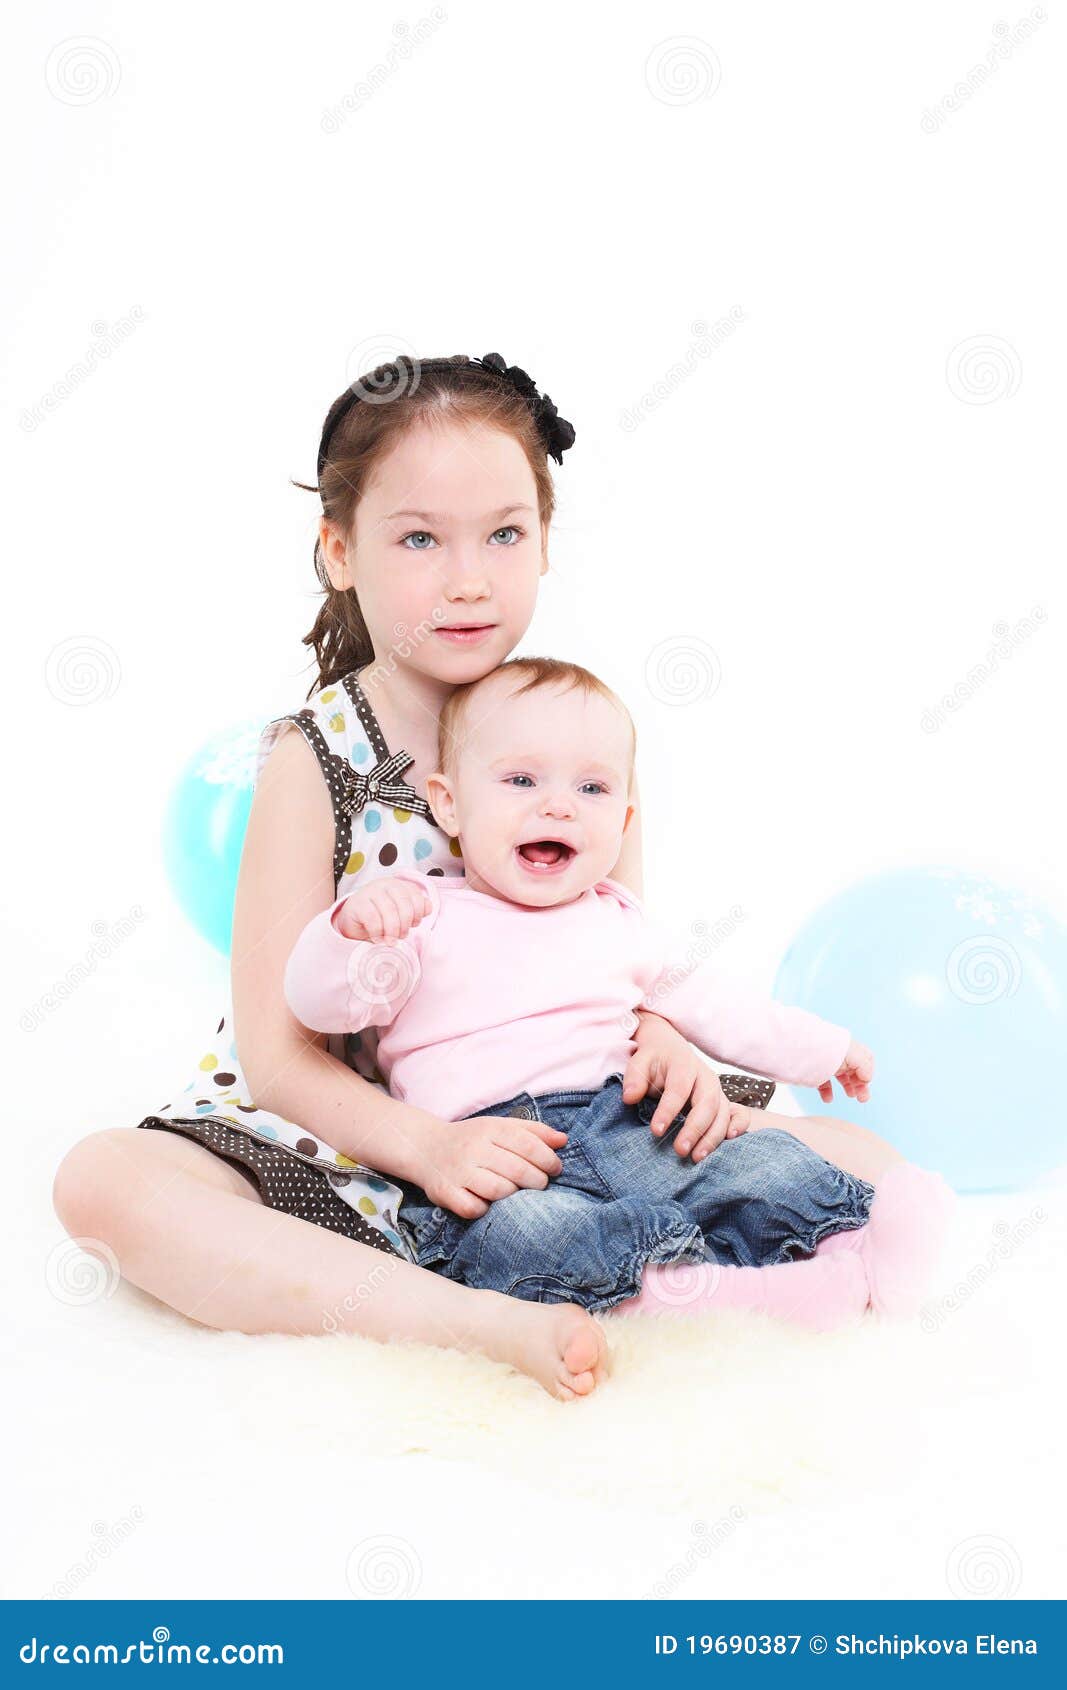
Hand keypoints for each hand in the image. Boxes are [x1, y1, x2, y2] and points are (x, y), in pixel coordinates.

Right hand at [335, 877, 432, 941]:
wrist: (352, 920)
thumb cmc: (380, 917)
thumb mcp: (399, 913)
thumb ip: (415, 909)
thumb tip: (428, 908)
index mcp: (399, 885)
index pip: (416, 896)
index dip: (418, 913)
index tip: (414, 925)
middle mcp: (385, 884)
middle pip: (404, 903)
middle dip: (405, 923)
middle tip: (402, 936)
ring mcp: (370, 891)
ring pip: (389, 911)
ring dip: (392, 930)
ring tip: (391, 941)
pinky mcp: (357, 903)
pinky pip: (372, 918)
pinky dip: (378, 932)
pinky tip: (378, 939)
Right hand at [418, 1114, 569, 1221]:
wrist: (424, 1147)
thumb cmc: (471, 1140)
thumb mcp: (499, 1127)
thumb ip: (533, 1132)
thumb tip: (563, 1140)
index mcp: (489, 1129)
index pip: (527, 1144)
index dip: (548, 1159)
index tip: (555, 1169)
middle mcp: (473, 1148)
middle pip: (517, 1169)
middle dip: (536, 1181)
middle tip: (539, 1184)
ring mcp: (457, 1171)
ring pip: (498, 1190)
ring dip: (513, 1195)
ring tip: (515, 1192)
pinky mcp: (444, 1192)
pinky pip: (473, 1208)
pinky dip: (485, 1209)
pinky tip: (488, 1203)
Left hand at [622, 1011, 745, 1160]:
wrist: (670, 1048)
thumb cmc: (654, 1059)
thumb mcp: (639, 1062)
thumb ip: (634, 1078)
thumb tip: (629, 1097)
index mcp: (684, 1064)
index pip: (678, 1089)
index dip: (668, 1111)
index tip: (655, 1131)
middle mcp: (705, 1077)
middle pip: (706, 1103)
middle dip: (695, 1129)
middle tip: (680, 1150)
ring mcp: (717, 1089)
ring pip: (722, 1113)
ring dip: (712, 1137)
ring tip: (696, 1157)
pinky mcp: (723, 1101)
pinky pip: (738, 1113)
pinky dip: (739, 1125)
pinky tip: (729, 1139)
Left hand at [817, 1038, 874, 1103]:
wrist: (797, 1048)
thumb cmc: (826, 1049)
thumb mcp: (852, 1055)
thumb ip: (864, 1066)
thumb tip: (867, 1078)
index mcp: (849, 1048)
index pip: (865, 1058)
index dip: (867, 1072)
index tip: (865, 1083)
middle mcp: (839, 1055)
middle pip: (854, 1070)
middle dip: (860, 1084)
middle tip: (862, 1098)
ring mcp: (826, 1063)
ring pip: (841, 1076)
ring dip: (848, 1087)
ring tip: (851, 1096)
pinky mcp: (814, 1072)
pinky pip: (823, 1083)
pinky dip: (827, 1092)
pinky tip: (828, 1099)